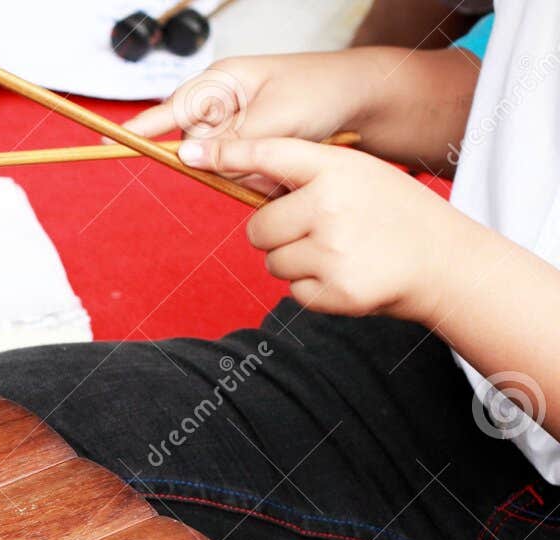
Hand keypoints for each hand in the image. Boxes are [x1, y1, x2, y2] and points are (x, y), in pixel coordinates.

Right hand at [126, 48, 478, 174]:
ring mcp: (235, 131)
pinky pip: (240, 177)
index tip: (103, 140)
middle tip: (267, 146)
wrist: (367, 102)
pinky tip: (286, 163)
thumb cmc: (322, 91)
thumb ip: (229, 143)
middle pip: (198, 151)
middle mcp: (222, 107)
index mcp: (220, 84)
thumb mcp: (275, 117)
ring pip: (221, 170)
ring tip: (288, 147)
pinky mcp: (250, 152)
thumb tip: (186, 158)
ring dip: (251, 171)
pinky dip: (263, 178)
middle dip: (229, 159)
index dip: (138, 129)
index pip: (168, 111)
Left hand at [179, 135, 476, 320]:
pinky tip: (346, 274)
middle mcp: (330, 206)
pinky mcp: (333, 290)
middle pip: (258, 228)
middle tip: (319, 231)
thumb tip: (237, 175)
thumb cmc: (393, 215)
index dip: (226, 155)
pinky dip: (312, 287)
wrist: (445, 261)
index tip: (191, 152)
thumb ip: (307, 175)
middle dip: (277, 234)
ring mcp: (331, 251)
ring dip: (295, 262)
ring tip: (339, 252)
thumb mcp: (359, 176)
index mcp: (338, 169)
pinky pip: (292, 291)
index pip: (269, 156)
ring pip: (271, 262)